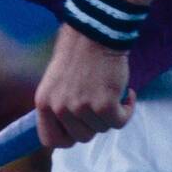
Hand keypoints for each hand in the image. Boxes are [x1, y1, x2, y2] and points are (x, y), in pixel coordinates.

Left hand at [35, 24, 135, 148]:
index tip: (79, 128)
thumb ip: (59, 103)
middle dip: (93, 123)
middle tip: (98, 103)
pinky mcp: (105, 106)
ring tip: (110, 92)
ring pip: (102, 129)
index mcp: (44, 102)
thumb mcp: (55, 80)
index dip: (67, 137)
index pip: (50, 139)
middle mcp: (60, 108)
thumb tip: (68, 126)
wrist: (95, 32)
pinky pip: (120, 122)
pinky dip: (127, 110)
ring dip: (110, 114)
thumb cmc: (77, 51)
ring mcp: (82, 108)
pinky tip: (126, 94)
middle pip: (81, 137)